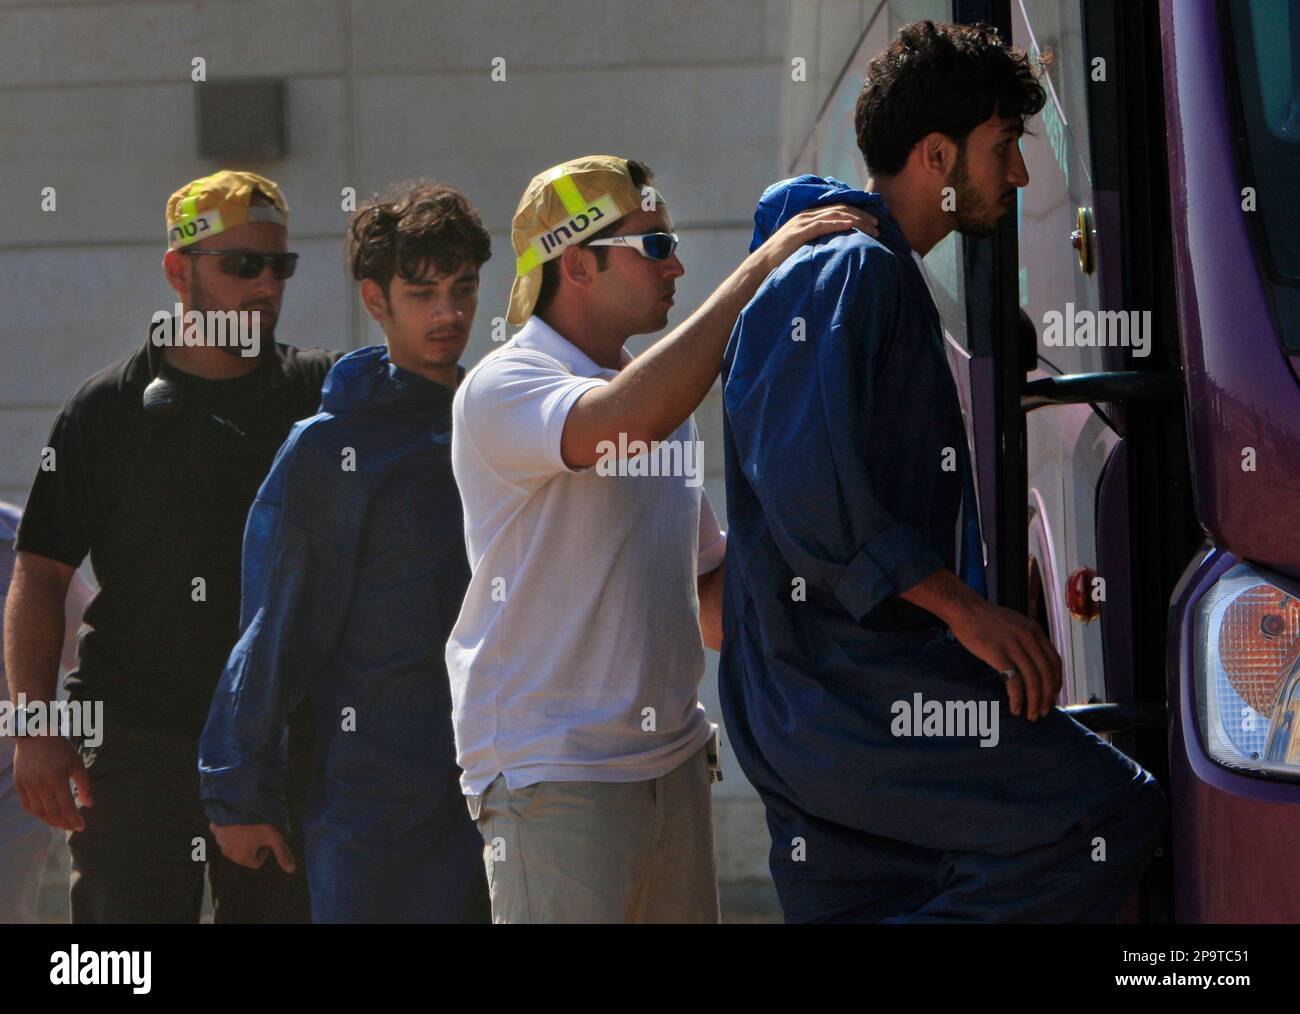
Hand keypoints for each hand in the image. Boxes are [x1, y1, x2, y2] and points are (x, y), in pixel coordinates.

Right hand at [13, 735, 91, 831]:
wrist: (35, 736)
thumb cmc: (60, 749)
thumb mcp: (77, 764)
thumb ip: (84, 785)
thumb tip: (90, 805)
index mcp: (56, 779)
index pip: (66, 807)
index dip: (74, 819)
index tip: (82, 827)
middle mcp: (40, 785)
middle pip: (52, 813)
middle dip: (64, 823)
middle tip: (73, 827)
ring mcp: (27, 785)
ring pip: (38, 812)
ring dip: (51, 821)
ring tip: (62, 823)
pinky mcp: (19, 785)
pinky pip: (27, 806)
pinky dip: (37, 814)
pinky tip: (46, 816)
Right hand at [210, 821, 296, 873]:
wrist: (242, 799)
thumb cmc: (261, 820)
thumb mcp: (276, 837)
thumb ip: (283, 854)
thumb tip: (292, 870)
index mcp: (241, 858)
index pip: (258, 861)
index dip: (265, 848)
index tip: (266, 836)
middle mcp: (227, 853)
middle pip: (245, 854)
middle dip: (252, 844)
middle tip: (257, 829)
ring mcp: (219, 841)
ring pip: (236, 843)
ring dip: (242, 836)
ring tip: (249, 823)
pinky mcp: (215, 829)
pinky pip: (224, 833)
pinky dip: (230, 828)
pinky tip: (236, 819)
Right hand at [753, 203, 879, 272]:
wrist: (762, 265)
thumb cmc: (783, 260)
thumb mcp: (805, 247)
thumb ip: (819, 242)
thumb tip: (838, 248)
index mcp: (810, 217)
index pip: (839, 209)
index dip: (858, 212)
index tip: (874, 222)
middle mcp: (807, 215)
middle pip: (841, 209)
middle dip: (862, 216)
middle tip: (878, 225)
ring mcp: (803, 222)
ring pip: (836, 215)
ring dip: (856, 220)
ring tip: (872, 228)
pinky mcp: (799, 232)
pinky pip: (823, 224)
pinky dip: (839, 224)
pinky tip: (852, 226)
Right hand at [948, 598, 1062, 720]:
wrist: (964, 608)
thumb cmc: (985, 618)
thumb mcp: (1015, 624)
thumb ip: (1027, 639)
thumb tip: (1033, 661)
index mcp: (1036, 632)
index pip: (1055, 662)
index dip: (1056, 683)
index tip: (1052, 696)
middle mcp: (1030, 639)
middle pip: (1046, 675)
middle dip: (1047, 697)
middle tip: (1043, 712)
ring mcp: (1014, 647)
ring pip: (1033, 681)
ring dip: (1035, 703)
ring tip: (1031, 715)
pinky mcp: (999, 655)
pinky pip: (1014, 682)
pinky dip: (1018, 699)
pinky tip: (1015, 708)